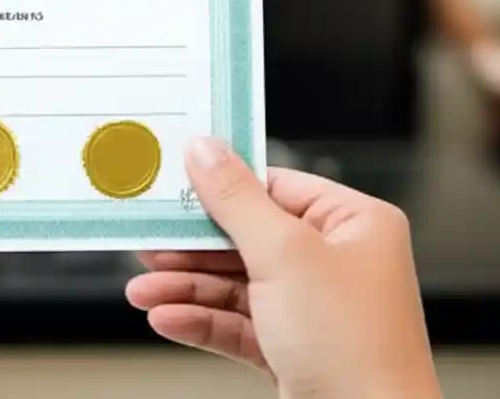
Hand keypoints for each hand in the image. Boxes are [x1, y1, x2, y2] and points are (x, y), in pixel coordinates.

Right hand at [126, 139, 440, 398]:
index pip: (275, 187)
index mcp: (354, 225)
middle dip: (192, 248)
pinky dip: (200, 321)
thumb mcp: (283, 254)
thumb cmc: (355, 348)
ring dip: (186, 288)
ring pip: (235, 284)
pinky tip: (167, 319)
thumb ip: (236, 200)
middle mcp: (337, 263)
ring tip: (143, 291)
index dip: (221, 187)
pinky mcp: (293, 349)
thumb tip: (206, 151)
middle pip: (246, 237)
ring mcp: (314, 309)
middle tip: (148, 243)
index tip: (174, 184)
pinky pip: (237, 324)